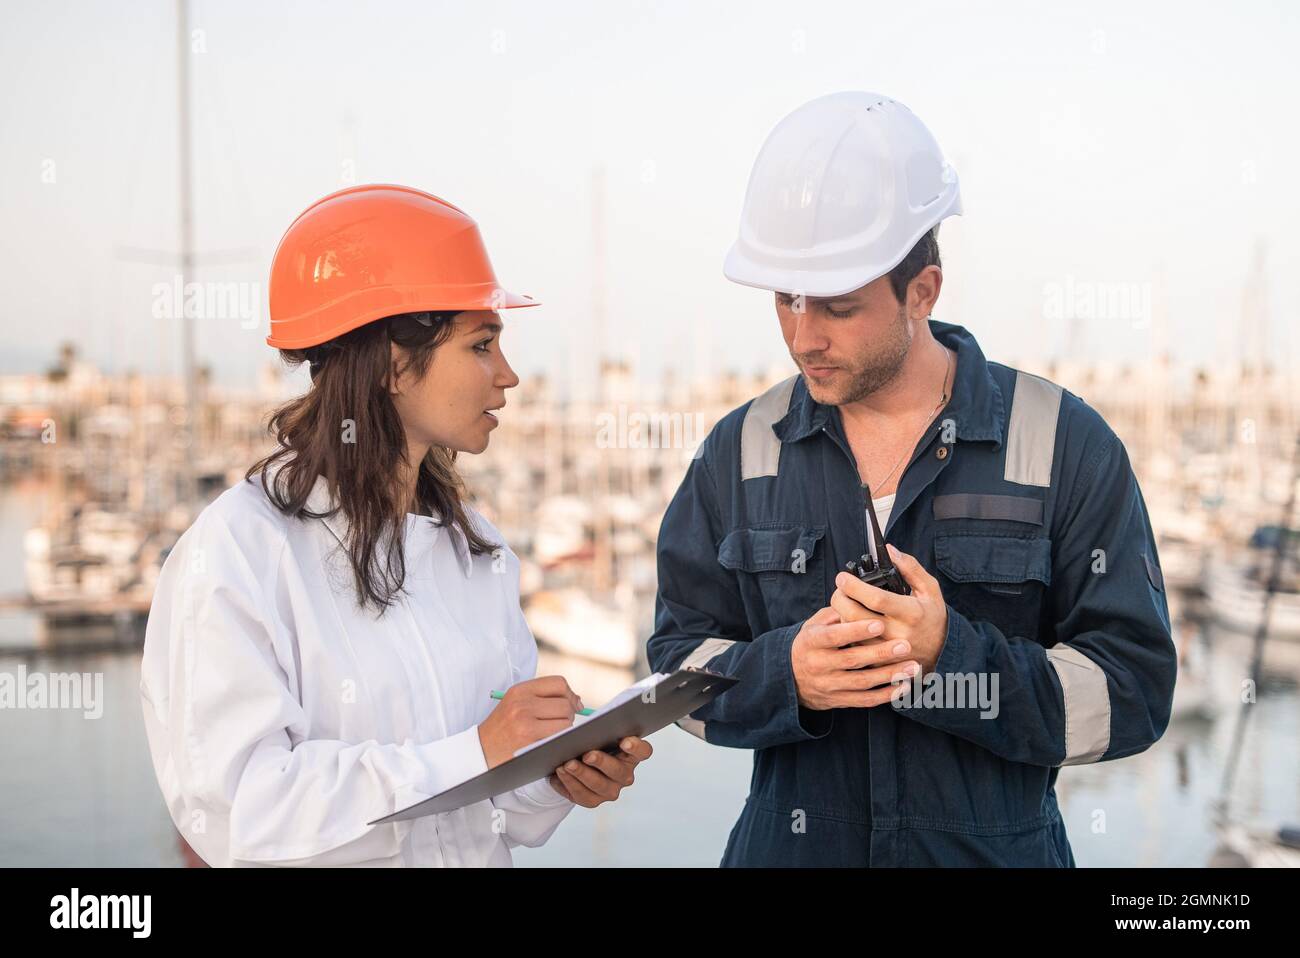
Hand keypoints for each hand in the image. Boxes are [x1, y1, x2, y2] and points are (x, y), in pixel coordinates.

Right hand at [478, 676, 583, 767]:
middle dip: (569, 714)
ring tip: (553, 733)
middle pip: (566, 703)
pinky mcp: (529, 743)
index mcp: (520, 690)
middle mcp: (522, 704)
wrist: (480, 751)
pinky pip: (559, 738)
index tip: (571, 704)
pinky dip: (560, 741)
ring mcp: (526, 724)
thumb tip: (578, 701)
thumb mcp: (515, 702)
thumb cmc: (503, 727)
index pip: (558, 683)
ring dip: (565, 729)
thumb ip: (543, 696)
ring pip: (566, 722)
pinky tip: (551, 742)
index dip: (569, 694)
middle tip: (560, 722)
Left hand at [547, 737, 653, 807]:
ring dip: (581, 775)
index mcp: (631, 755)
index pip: (644, 751)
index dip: (637, 747)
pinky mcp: (592, 800)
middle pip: (618, 772)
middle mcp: (624, 775)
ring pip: (598, 786)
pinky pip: (581, 796)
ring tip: (566, 765)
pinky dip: (568, 784)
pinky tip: (558, 774)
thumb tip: (590, 729)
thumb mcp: (598, 733)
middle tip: (587, 755)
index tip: (625, 741)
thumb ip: (600, 729)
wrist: (576, 760)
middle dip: (602, 762)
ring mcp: (610, 790)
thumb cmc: (591, 742)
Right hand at [791, 605, 924, 709]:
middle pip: (852, 660)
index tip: (879, 624)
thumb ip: (836, 615)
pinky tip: (903, 686)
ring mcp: (829, 685)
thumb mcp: (814, 625)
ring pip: (862, 682)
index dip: (855, 631)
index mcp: (811, 641)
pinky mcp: (839, 700)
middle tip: (905, 645)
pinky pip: (865, 700)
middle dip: (880, 653)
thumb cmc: (810, 644)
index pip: (833, 636)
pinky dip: (885, 695)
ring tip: (912, 666)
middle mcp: (818, 664)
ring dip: (889, 675)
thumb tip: (860, 600)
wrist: (791, 679)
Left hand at [830, 543, 948, 675]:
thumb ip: (910, 567)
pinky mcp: (879, 661)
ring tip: (844, 601)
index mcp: (911, 613)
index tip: (843, 577)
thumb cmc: (932, 616)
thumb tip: (890, 550)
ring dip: (840, 614)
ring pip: (850, 632)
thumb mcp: (930, 588)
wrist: (942, 650)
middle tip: (839, 588)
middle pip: (855, 616)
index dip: (854, 586)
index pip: (876, 599)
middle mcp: (898, 634)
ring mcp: (887, 651)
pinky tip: (850, 619)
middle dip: (840, 598)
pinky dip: (847, 630)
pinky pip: (854, 645)